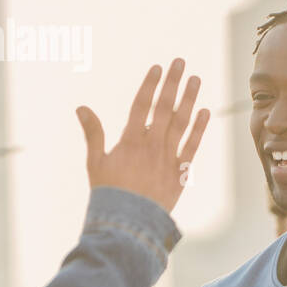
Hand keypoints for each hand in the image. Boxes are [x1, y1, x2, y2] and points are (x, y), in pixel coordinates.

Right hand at [76, 58, 209, 214]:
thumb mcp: (95, 162)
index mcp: (130, 141)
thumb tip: (81, 107)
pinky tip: (205, 112)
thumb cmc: (109, 193)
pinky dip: (200, 128)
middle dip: (173, 83)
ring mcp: (168, 157)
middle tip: (180, 62)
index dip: (150, 85)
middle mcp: (152, 145)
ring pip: (182, 122)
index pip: (142, 105)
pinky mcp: (180, 172)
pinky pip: (192, 146)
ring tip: (195, 80)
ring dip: (189, 99)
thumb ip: (92, 132)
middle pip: (165, 108)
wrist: (129, 223)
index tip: (158, 67)